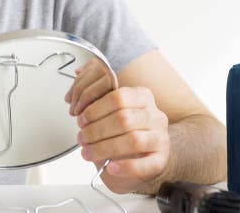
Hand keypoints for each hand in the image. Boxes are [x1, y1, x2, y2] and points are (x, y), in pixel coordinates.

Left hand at [65, 61, 169, 193]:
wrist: (146, 153)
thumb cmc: (124, 131)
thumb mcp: (113, 111)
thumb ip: (98, 98)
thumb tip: (78, 73)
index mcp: (142, 97)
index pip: (118, 97)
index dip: (95, 109)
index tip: (80, 120)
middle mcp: (155, 115)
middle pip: (123, 119)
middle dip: (96, 130)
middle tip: (81, 138)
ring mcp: (161, 138)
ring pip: (133, 140)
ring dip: (104, 148)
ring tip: (88, 153)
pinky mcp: (161, 160)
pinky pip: (145, 164)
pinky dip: (125, 166)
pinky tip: (111, 167)